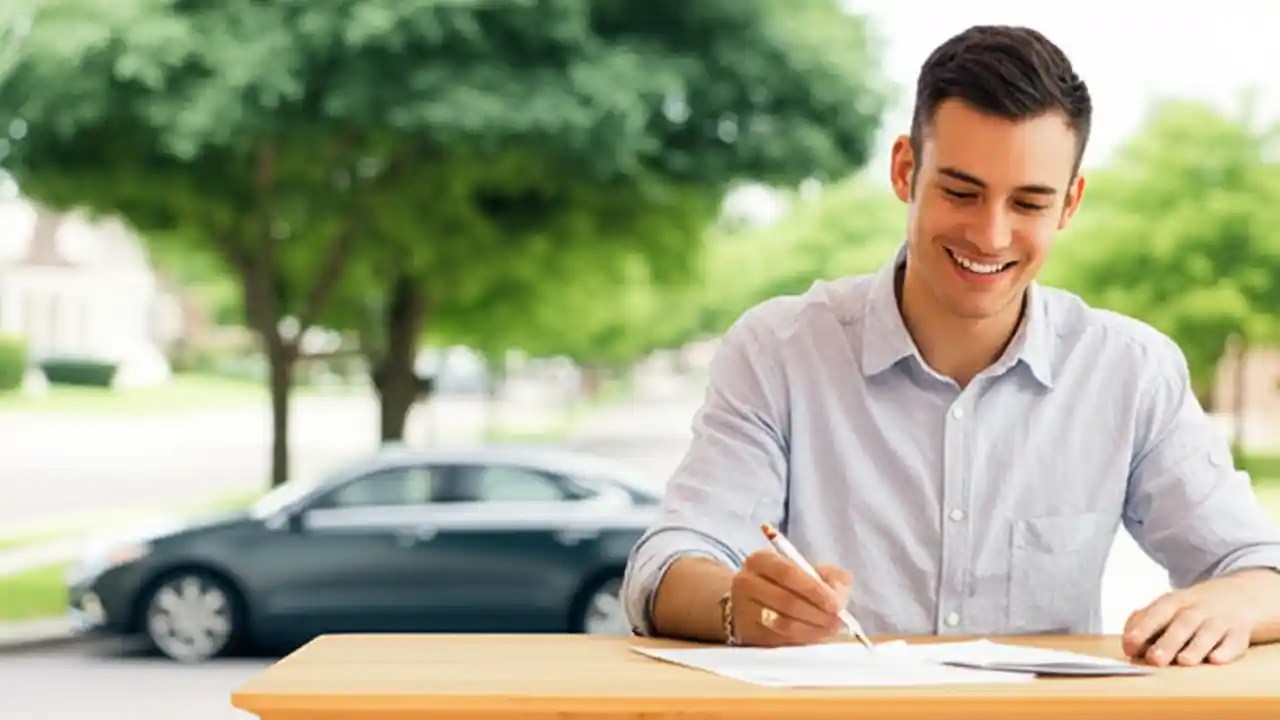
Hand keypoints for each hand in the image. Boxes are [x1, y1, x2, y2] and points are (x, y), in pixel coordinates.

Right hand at [730, 548, 851, 646]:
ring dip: (811, 629)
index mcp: (761, 560)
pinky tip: (814, 637)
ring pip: (782, 624)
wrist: (747, 601)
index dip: (814, 589)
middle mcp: (746, 582)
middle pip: (786, 601)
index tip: (836, 604)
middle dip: (817, 613)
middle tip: (837, 622)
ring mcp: (743, 609)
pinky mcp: (746, 633)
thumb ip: (827, 575)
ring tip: (829, 630)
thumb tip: (841, 589)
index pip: (788, 573)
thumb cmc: (783, 583)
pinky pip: (778, 640)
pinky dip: (800, 640)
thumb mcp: (802, 570)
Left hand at [1122, 571, 1268, 665]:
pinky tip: (1216, 659)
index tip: (1129, 645)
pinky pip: (1235, 642)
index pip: (1157, 612)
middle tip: (1155, 660)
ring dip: (1196, 647)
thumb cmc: (1192, 609)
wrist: (1239, 595)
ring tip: (1184, 661)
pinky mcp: (1240, 633)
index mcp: (1175, 602)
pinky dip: (1227, 651)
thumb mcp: (1168, 607)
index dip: (1142, 628)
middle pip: (1183, 623)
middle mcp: (1198, 609)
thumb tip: (1128, 641)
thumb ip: (1144, 622)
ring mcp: (1221, 620)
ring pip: (1208, 632)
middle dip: (1168, 642)